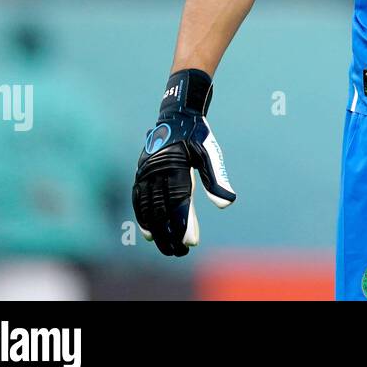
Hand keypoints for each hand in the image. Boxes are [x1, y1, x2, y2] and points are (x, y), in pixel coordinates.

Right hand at [132, 68, 235, 255]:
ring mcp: (145, 174)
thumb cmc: (197, 135)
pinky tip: (149, 233)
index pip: (179, 204)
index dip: (183, 224)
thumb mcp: (210, 153)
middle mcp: (156, 173)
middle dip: (170, 234)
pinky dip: (143, 218)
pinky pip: (139, 200)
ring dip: (157, 231)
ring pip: (148, 209)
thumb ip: (216, 179)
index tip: (190, 242)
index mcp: (175, 168)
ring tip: (167, 248)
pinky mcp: (140, 174)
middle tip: (180, 252)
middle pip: (161, 211)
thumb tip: (227, 203)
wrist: (176, 114)